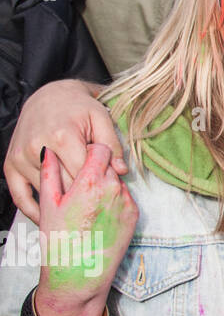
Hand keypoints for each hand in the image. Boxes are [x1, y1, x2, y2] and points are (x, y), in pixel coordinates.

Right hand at [4, 80, 120, 224]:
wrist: (48, 96)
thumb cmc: (79, 107)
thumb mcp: (101, 118)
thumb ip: (112, 145)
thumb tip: (121, 172)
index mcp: (62, 136)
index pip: (84, 174)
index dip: (98, 185)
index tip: (108, 193)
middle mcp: (37, 148)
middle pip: (64, 186)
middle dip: (82, 197)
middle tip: (96, 206)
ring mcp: (20, 158)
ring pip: (44, 193)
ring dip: (61, 204)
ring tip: (78, 214)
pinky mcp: (10, 165)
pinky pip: (19, 196)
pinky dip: (33, 211)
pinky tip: (48, 219)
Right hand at [33, 145, 135, 315]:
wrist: (80, 274)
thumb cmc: (58, 240)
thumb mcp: (48, 205)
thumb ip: (50, 173)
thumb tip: (50, 150)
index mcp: (89, 182)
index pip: (99, 148)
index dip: (90, 149)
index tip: (81, 155)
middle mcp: (113, 189)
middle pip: (110, 164)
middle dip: (97, 168)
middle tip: (81, 181)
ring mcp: (126, 201)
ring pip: (117, 181)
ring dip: (105, 184)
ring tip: (87, 203)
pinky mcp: (134, 214)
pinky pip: (124, 197)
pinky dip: (113, 200)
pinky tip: (98, 214)